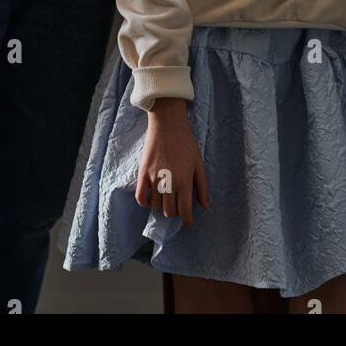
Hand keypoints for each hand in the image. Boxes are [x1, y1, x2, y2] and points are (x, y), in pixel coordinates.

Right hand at [137, 99, 208, 226]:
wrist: (167, 123)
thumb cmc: (186, 142)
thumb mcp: (198, 163)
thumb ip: (202, 186)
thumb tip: (204, 205)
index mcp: (185, 182)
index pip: (184, 212)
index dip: (187, 221)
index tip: (188, 222)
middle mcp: (169, 183)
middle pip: (169, 212)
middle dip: (175, 212)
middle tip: (178, 204)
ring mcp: (154, 179)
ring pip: (156, 206)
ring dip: (162, 206)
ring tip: (166, 198)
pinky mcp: (142, 173)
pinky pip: (140, 197)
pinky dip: (145, 202)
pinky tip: (151, 199)